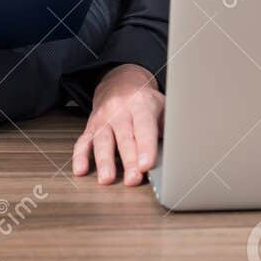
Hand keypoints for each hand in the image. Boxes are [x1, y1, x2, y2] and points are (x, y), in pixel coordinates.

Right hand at [72, 63, 164, 185]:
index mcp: (141, 104)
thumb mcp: (162, 105)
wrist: (120, 81)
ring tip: (106, 179)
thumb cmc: (144, 99)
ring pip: (102, 140)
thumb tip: (181, 148)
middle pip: (124, 137)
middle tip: (133, 179)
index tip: (147, 164)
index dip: (146, 147)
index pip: (144, 127)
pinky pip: (83, 141)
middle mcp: (119, 110)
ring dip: (104, 161)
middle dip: (128, 160)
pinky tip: (81, 170)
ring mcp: (103, 118)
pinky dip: (80, 156)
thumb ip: (168, 126)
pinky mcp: (90, 126)